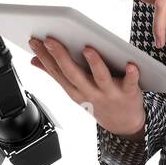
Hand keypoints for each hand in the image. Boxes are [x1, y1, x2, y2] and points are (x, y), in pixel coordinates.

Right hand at [28, 36, 144, 139]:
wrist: (123, 124)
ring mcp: (109, 93)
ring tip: (87, 49)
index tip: (34, 41)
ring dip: (94, 63)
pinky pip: (130, 83)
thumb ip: (55, 74)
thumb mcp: (74, 91)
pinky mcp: (128, 92)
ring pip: (100, 78)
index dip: (44, 57)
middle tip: (51, 40)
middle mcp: (89, 92)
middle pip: (73, 74)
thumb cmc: (98, 101)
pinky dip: (131, 75)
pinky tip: (131, 65)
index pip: (56, 72)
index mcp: (75, 90)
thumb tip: (34, 60)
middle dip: (60, 56)